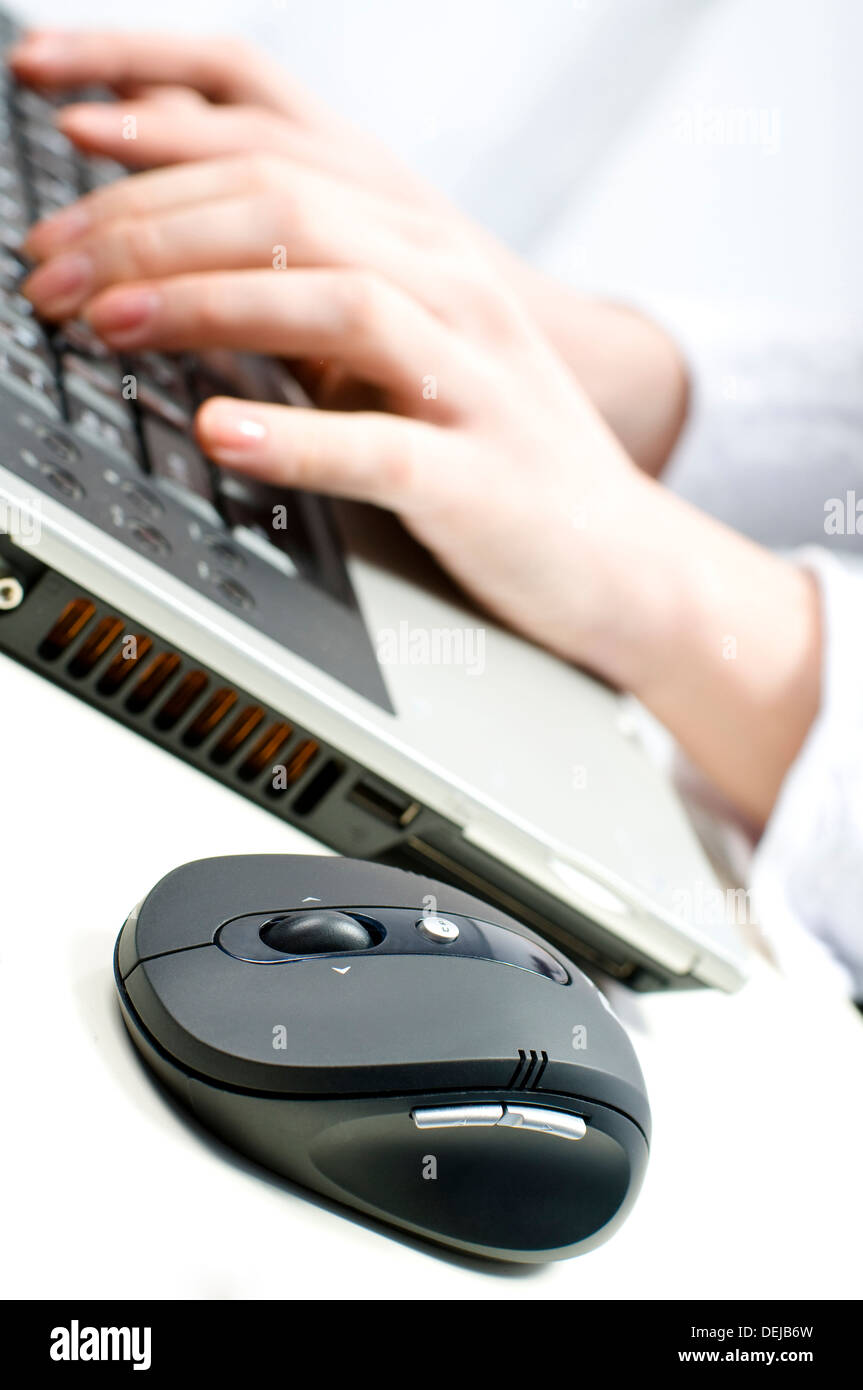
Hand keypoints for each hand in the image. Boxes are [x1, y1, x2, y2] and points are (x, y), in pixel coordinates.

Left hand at [9, 27, 688, 476]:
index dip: (148, 173)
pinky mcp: (478, 473)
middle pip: (286, 211)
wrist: (619, 556)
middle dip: (146, 231)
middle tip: (50, 274)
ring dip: (206, 302)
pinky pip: (382, 444)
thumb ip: (307, 298)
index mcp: (422, 247)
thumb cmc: (492, 451)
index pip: (269, 167)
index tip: (56, 210)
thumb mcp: (401, 351)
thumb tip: (176, 274)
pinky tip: (222, 434)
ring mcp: (472, 378)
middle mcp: (452, 288)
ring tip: (109, 322)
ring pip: (334, 299)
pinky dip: (296, 436)